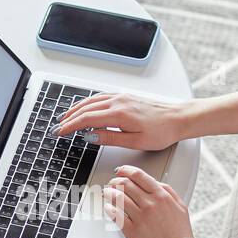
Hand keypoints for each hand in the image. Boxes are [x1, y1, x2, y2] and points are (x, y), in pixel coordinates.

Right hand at [56, 92, 189, 150]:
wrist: (178, 118)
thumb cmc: (162, 131)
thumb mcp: (135, 141)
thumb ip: (110, 138)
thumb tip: (90, 136)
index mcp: (119, 114)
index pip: (86, 119)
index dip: (70, 126)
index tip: (60, 132)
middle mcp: (118, 101)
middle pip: (86, 108)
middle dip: (69, 118)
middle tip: (58, 127)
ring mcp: (122, 97)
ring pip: (92, 100)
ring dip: (76, 108)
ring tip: (66, 116)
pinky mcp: (126, 96)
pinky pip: (101, 97)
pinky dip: (88, 102)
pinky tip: (86, 106)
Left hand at [103, 165, 196, 237]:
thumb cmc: (181, 236)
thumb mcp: (181, 207)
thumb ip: (168, 192)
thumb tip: (155, 183)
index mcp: (162, 196)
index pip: (139, 175)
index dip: (126, 170)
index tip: (121, 171)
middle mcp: (150, 204)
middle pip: (125, 184)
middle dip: (115, 181)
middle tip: (112, 183)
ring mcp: (141, 217)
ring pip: (118, 198)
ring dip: (109, 193)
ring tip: (107, 194)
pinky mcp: (133, 231)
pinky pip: (116, 215)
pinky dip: (109, 208)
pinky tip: (108, 207)